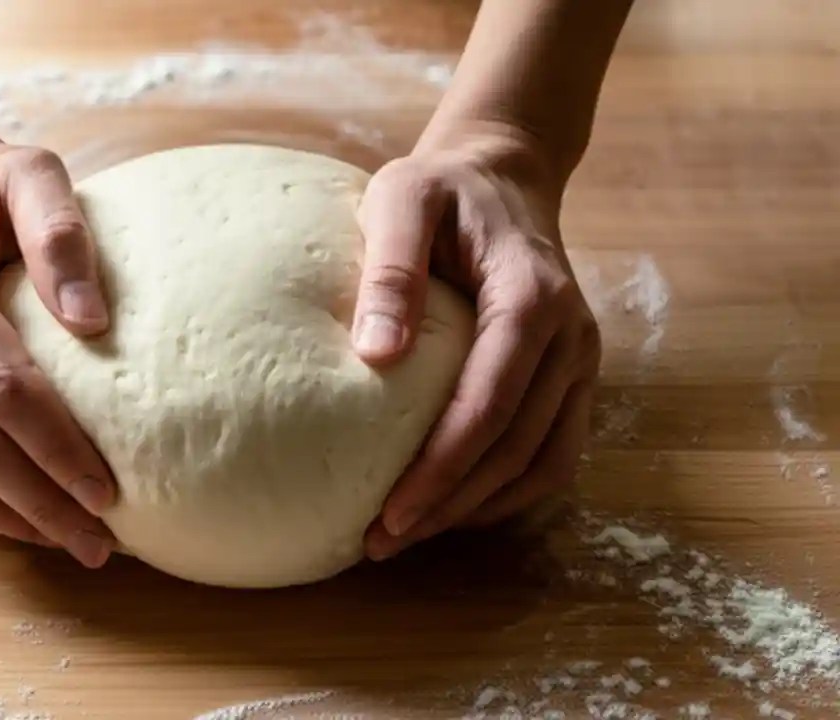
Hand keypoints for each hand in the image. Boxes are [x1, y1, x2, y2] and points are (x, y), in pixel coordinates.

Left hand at [353, 124, 601, 559]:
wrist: (501, 175)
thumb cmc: (441, 188)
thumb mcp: (400, 200)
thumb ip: (391, 269)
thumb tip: (376, 355)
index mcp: (531, 298)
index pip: (490, 405)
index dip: (442, 468)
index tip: (388, 512)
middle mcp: (570, 337)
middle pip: (517, 447)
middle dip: (450, 504)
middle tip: (381, 541)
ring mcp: (578, 360)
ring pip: (542, 461)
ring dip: (478, 508)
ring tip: (409, 534)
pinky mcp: (571, 374)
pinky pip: (552, 450)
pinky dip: (506, 490)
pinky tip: (452, 505)